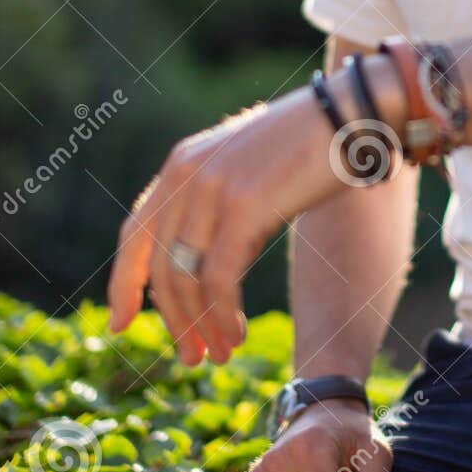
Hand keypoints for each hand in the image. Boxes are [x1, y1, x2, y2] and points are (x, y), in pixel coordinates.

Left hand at [106, 83, 346, 364]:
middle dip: (173, 320)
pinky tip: (236, 335)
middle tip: (191, 357)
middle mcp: (187, 174)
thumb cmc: (310, 146)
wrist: (351, 113)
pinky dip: (223, 315)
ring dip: (200, 326)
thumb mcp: (248, 172)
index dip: (123, 284)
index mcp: (182, 164)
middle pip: (159, 266)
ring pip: (187, 278)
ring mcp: (213, 188)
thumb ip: (218, 206)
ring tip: (218, 355)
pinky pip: (219, 278)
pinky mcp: (244, 205)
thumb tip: (204, 270)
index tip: (120, 324)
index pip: (135, 234)